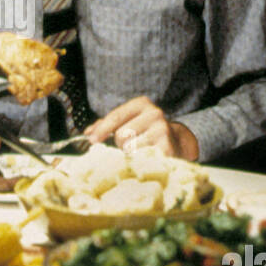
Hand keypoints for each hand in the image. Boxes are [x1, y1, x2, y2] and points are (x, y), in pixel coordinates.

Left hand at [83, 96, 199, 159]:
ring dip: (131, 154)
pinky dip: (140, 162)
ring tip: (142, 151)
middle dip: (122, 144)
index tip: (92, 140)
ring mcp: (163, 130)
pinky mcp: (167, 148)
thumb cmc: (146, 133)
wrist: (177, 143)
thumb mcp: (129, 122)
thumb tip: (88, 132)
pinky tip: (147, 159)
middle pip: (121, 134)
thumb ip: (107, 125)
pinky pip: (141, 158)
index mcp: (142, 104)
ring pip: (130, 148)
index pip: (116, 116)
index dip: (102, 129)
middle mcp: (154, 113)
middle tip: (133, 145)